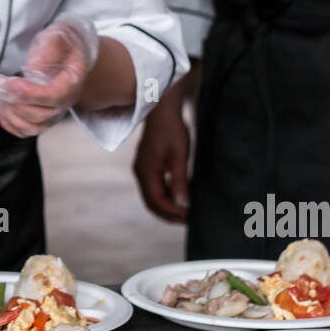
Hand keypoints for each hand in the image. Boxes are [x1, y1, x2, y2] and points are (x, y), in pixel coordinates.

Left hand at [0, 16, 98, 138]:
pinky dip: (8, 122)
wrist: (68, 54)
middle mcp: (64, 102)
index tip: (11, 82)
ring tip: (1, 94)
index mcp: (72, 81)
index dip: (31, 93)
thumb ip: (48, 49)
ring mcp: (53, 113)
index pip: (55, 96)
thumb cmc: (62, 45)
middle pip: (42, 115)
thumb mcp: (57, 36)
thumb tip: (33, 68)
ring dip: (11, 113)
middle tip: (1, 85)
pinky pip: (24, 130)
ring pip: (32, 127)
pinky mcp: (40, 118)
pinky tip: (2, 105)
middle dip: (16, 102)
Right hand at [133, 77, 189, 220]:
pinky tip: (179, 194)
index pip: (157, 201)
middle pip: (152, 202)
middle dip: (168, 213)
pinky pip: (154, 186)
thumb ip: (179, 181)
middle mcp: (140, 173)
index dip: (173, 212)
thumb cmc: (172, 130)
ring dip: (167, 205)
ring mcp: (142, 169)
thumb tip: (183, 204)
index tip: (189, 217)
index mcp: (146, 172)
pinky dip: (165, 194)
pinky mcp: (147, 165)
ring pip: (152, 196)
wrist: (163, 110)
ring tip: (185, 211)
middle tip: (187, 220)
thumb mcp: (179, 157)